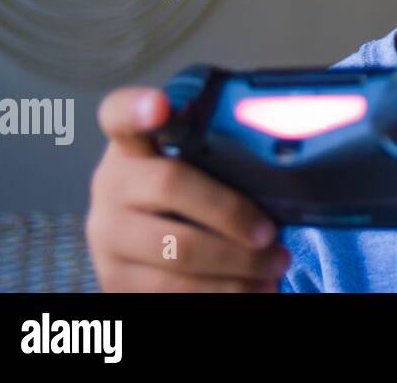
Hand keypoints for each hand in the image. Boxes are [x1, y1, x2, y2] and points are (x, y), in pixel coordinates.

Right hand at [85, 86, 290, 291]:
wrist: (143, 247)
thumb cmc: (189, 193)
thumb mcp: (196, 165)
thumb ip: (219, 149)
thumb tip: (288, 152)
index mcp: (132, 146)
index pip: (121, 115)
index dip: (138, 107)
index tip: (161, 104)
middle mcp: (112, 186)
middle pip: (169, 186)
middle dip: (230, 213)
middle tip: (271, 232)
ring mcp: (108, 235)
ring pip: (176, 251)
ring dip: (236, 264)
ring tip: (275, 266)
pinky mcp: (116, 280)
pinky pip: (173, 291)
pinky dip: (223, 292)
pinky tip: (253, 289)